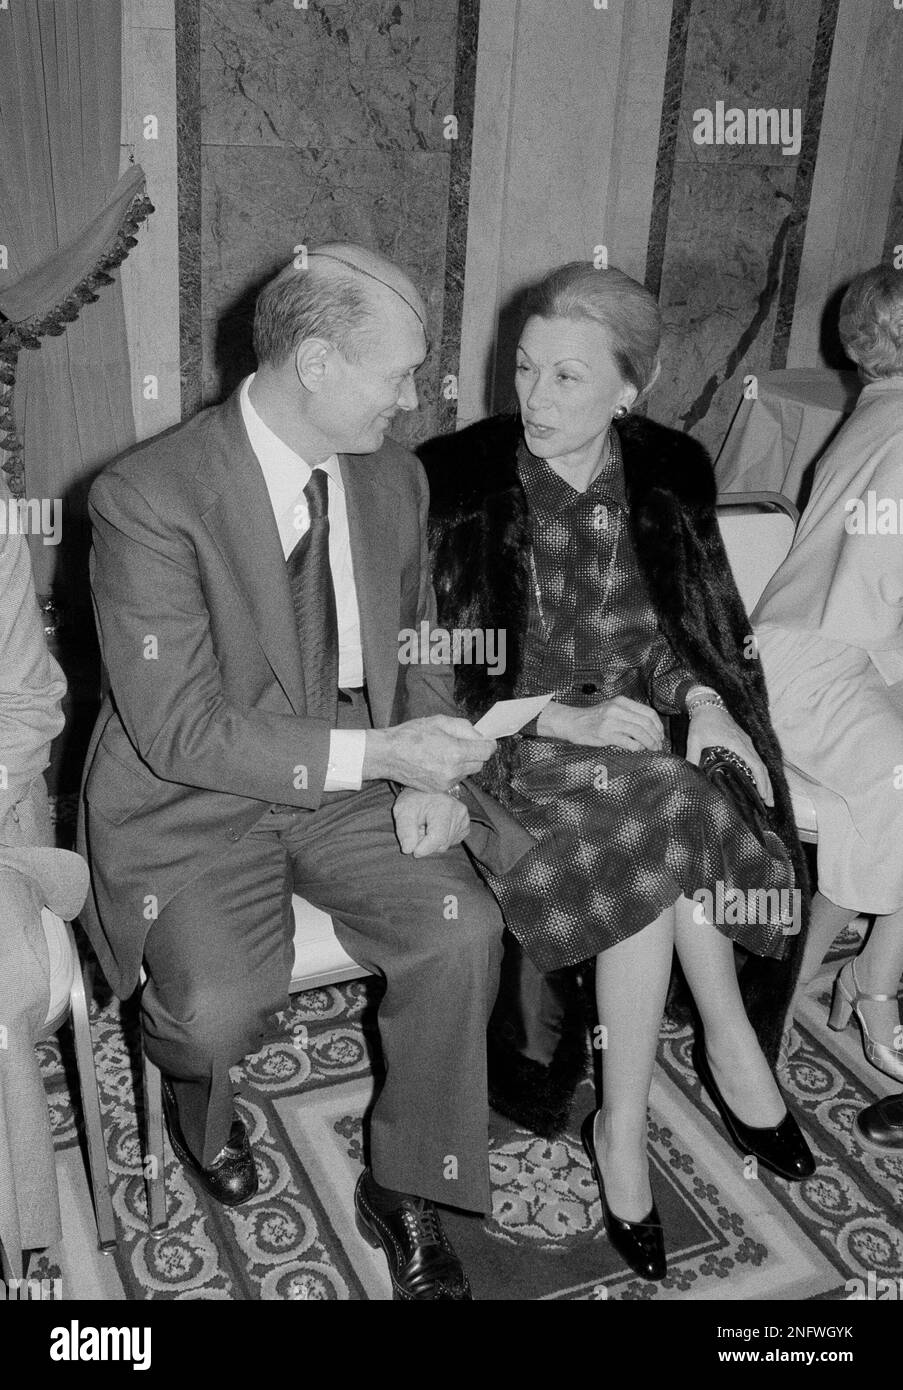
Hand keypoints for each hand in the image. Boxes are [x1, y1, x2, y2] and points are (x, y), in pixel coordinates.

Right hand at [363, 715, 496, 791]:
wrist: (387, 755)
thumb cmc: (410, 735)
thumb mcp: (439, 721)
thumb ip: (464, 727)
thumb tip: (479, 735)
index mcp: (455, 752)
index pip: (486, 752)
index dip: (488, 744)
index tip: (486, 741)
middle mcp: (453, 771)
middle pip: (479, 764)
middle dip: (475, 753)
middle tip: (463, 744)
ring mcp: (446, 782)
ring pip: (467, 773)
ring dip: (463, 763)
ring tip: (445, 752)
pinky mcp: (438, 789)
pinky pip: (455, 780)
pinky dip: (452, 771)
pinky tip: (438, 762)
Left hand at [393, 788, 469, 856]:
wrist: (427, 790)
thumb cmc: (414, 800)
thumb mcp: (402, 810)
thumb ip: (404, 830)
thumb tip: (408, 849)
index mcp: (444, 806)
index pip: (438, 837)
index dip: (424, 848)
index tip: (412, 850)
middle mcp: (459, 812)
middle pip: (441, 844)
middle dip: (426, 843)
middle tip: (417, 830)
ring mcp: (464, 819)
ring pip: (446, 845)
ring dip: (432, 841)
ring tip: (426, 827)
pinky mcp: (465, 825)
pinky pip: (451, 842)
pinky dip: (441, 839)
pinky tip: (435, 828)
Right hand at [538, 696, 663, 750]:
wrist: (572, 722)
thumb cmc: (593, 718)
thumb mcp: (612, 709)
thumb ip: (629, 714)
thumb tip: (649, 728)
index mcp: (621, 702)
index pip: (648, 713)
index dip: (658, 726)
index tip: (660, 735)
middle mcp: (617, 709)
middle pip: (646, 723)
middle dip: (656, 737)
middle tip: (658, 745)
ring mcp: (611, 722)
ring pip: (640, 733)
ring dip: (649, 743)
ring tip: (652, 749)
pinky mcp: (606, 734)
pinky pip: (629, 742)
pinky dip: (637, 748)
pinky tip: (638, 750)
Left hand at [686, 706, 772, 804]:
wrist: (707, 704)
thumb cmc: (701, 721)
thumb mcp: (694, 739)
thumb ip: (691, 756)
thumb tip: (688, 773)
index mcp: (737, 744)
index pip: (755, 765)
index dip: (761, 782)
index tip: (764, 796)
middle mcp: (746, 743)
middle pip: (762, 767)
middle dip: (767, 786)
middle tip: (769, 804)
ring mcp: (746, 741)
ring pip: (760, 763)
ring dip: (765, 779)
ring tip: (766, 796)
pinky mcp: (744, 740)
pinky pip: (755, 758)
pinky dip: (759, 771)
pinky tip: (757, 780)